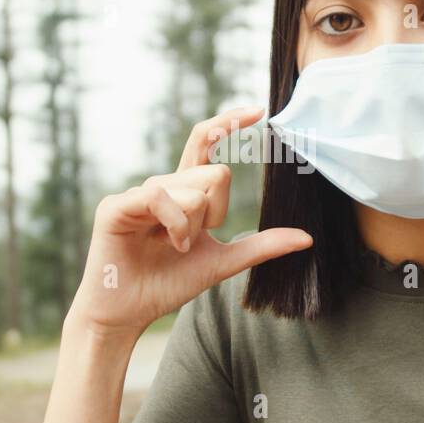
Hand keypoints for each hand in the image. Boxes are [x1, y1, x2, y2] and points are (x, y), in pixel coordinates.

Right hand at [69, 106, 312, 339]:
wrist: (129, 312)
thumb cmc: (168, 283)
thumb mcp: (222, 262)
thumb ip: (260, 246)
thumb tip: (306, 238)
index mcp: (184, 191)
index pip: (206, 142)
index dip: (229, 122)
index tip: (259, 111)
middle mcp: (163, 184)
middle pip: (216, 174)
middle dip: (214, 215)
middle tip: (188, 242)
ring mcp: (138, 193)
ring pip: (193, 190)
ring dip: (192, 229)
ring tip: (171, 248)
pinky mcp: (117, 205)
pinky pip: (160, 196)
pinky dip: (174, 225)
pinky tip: (166, 244)